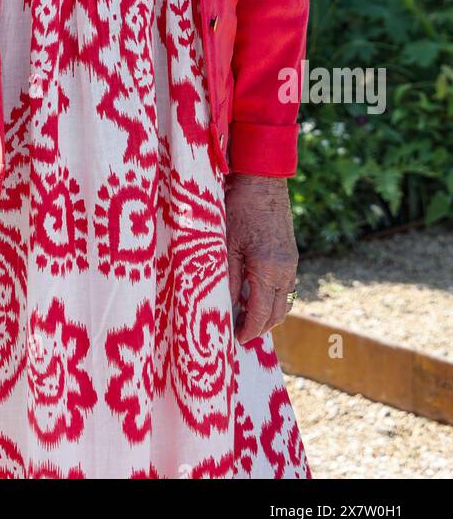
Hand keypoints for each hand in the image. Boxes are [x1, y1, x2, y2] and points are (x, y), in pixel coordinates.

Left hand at [224, 173, 297, 344]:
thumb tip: (227, 308)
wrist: (262, 178)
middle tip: (238, 333)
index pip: (262, 314)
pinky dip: (272, 297)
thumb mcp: (227, 244)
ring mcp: (291, 262)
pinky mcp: (290, 253)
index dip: (249, 331)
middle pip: (277, 313)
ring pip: (284, 300)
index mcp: (269, 270)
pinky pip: (285, 286)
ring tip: (245, 317)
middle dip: (260, 328)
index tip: (235, 340)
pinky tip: (255, 294)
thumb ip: (229, 279)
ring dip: (267, 313)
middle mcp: (286, 270)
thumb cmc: (239, 207)